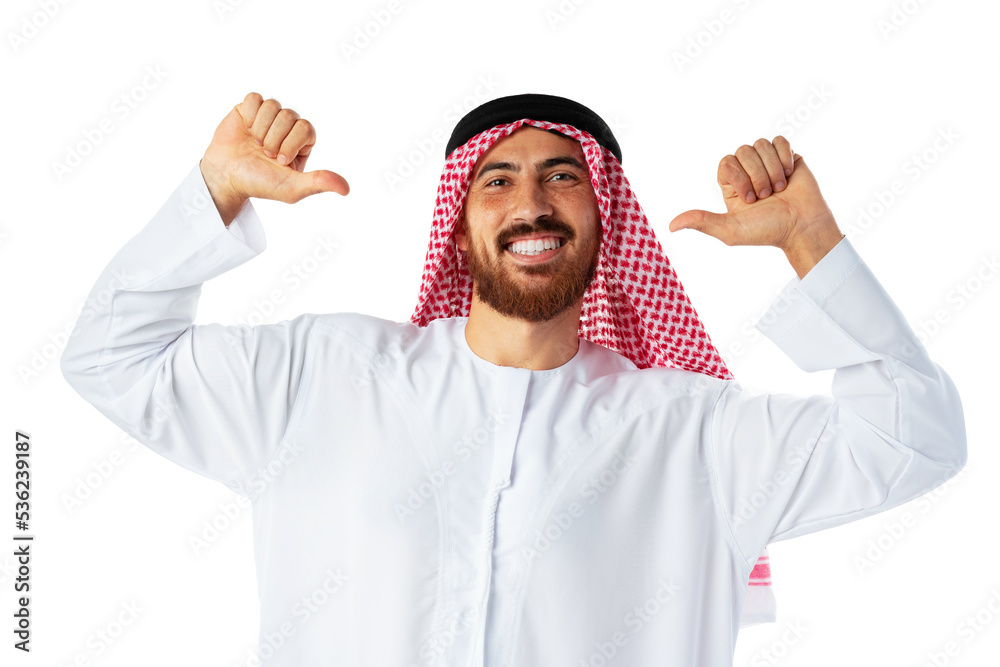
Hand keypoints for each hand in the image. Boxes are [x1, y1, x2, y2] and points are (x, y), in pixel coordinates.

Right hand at [200, 92, 349, 224]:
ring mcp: (268, 118)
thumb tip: (346, 189)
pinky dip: (249, 115)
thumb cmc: (259, 184)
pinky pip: (254, 98)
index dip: (290, 143)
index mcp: (302, 143)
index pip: (306, 128)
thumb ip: (319, 184)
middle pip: (289, 116)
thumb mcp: (292, 188)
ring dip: (261, 129)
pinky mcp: (249, 109)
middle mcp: (287, 128)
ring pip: (272, 106)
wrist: (225, 178)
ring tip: (255, 144)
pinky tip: (246, 129)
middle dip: (274, 138)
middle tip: (265, 154)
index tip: (279, 161)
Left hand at [668, 136, 838, 251]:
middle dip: (758, 175)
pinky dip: (785, 158)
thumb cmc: (767, 231)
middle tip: (768, 196)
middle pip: (743, 151)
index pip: (726, 162)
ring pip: (761, 145)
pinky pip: (780, 141)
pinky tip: (790, 175)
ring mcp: (768, 163)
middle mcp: (748, 171)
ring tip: (780, 189)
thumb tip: (671, 226)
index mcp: (731, 184)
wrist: (802, 226)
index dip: (740, 177)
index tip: (751, 199)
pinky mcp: (788, 156)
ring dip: (772, 170)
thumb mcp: (730, 230)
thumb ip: (702, 222)